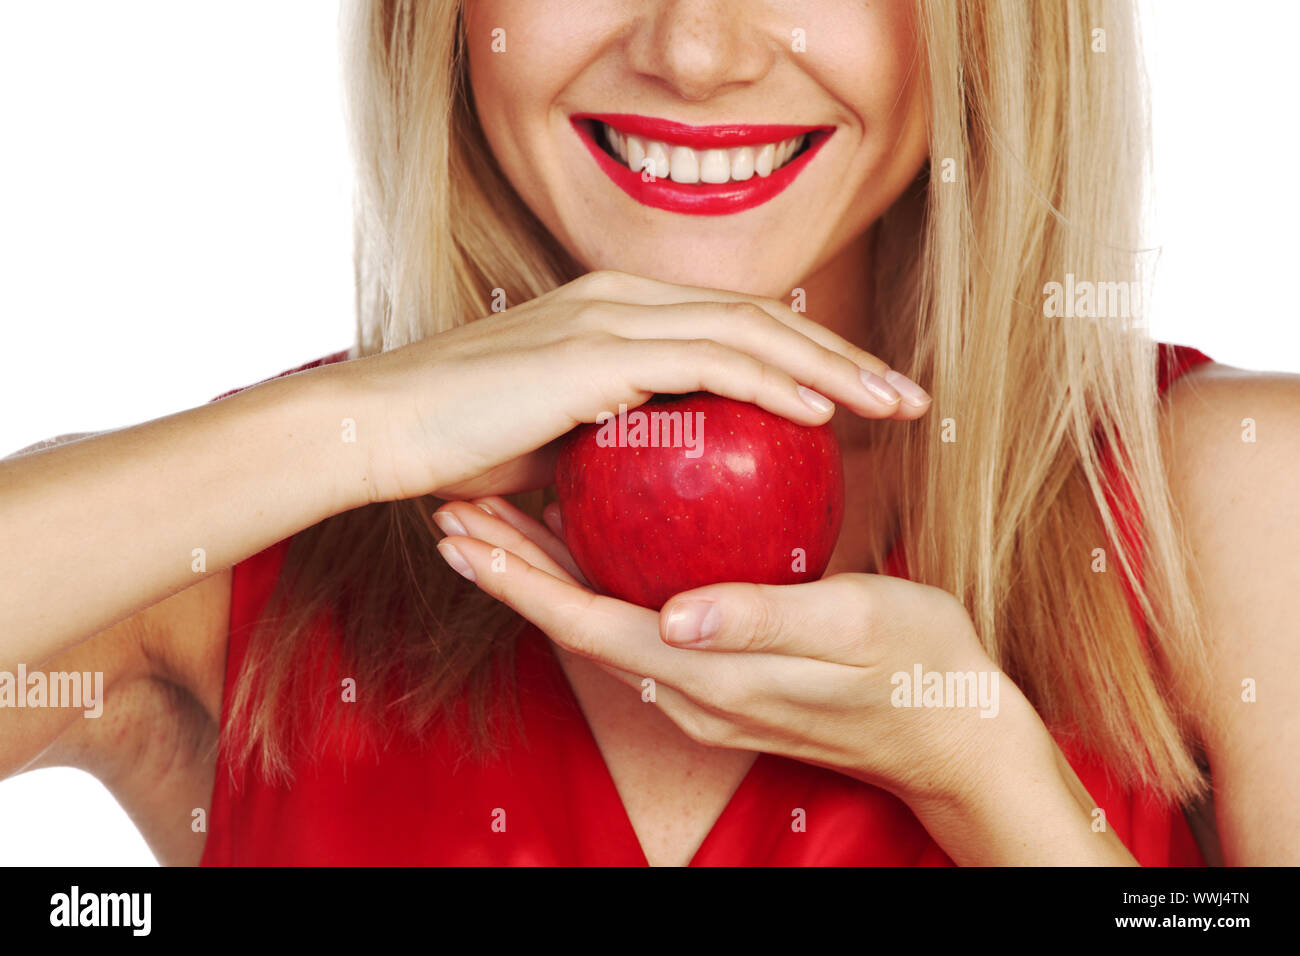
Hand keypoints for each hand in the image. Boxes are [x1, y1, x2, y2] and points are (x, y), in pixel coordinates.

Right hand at [340, 270, 929, 501]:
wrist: (381, 427)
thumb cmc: (459, 443)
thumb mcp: (555, 442)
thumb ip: (615, 446)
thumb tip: (659, 491)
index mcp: (617, 310)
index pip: (736, 325)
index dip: (807, 356)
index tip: (861, 397)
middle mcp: (623, 297)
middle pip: (762, 315)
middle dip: (845, 353)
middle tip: (908, 395)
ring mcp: (613, 317)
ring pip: (753, 328)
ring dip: (832, 365)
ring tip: (893, 403)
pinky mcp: (599, 349)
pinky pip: (711, 362)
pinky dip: (776, 383)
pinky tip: (824, 411)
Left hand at [429, 494, 1041, 813]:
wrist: (953, 731)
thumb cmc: (918, 665)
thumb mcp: (855, 626)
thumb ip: (763, 621)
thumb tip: (675, 617)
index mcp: (708, 676)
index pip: (586, 625)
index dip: (518, 582)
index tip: (462, 535)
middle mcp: (688, 691)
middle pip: (573, 625)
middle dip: (507, 574)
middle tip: (454, 512)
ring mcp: (701, 690)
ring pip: (597, 625)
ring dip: (541, 577)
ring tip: (496, 520)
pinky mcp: (720, 678)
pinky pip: (635, 626)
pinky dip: (594, 583)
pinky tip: (589, 542)